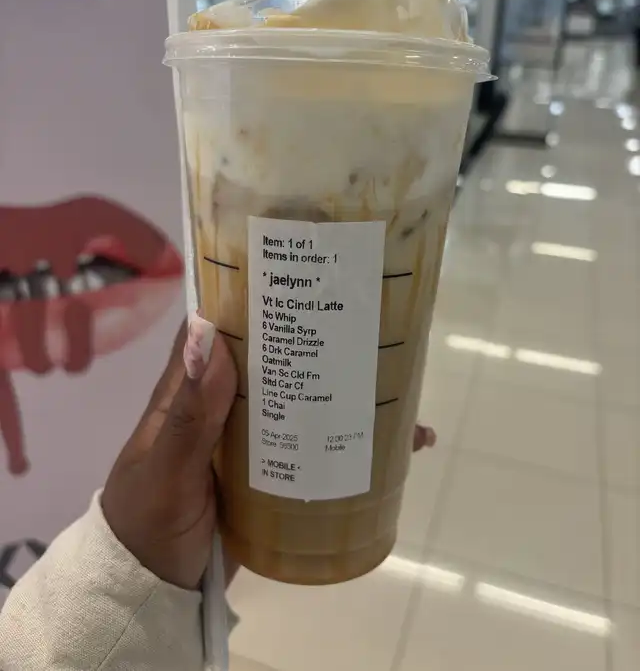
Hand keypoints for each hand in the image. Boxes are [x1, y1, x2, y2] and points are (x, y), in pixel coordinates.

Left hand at [102, 314, 433, 590]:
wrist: (150, 592)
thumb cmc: (148, 523)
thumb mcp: (166, 470)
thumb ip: (188, 414)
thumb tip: (209, 333)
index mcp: (192, 390)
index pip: (222, 323)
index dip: (255, 294)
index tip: (303, 274)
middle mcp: (224, 405)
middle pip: (276, 358)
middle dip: (319, 339)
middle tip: (374, 325)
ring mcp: (252, 440)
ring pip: (304, 399)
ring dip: (347, 391)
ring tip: (401, 388)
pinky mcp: (274, 473)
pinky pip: (316, 447)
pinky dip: (356, 445)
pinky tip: (402, 447)